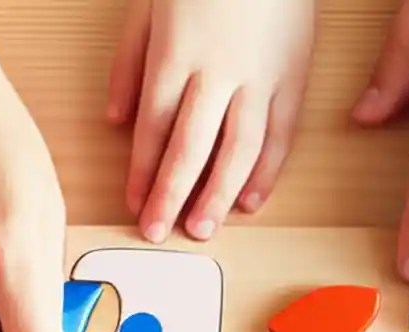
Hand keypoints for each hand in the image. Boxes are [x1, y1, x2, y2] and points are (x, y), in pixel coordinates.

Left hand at [107, 0, 315, 241]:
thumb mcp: (148, 9)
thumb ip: (129, 65)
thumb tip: (114, 120)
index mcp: (175, 56)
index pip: (153, 128)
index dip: (142, 172)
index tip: (133, 204)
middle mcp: (217, 74)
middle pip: (190, 147)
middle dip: (172, 195)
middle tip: (159, 233)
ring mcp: (260, 78)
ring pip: (238, 148)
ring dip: (218, 194)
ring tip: (203, 229)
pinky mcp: (293, 77)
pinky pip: (281, 134)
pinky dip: (267, 171)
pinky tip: (250, 200)